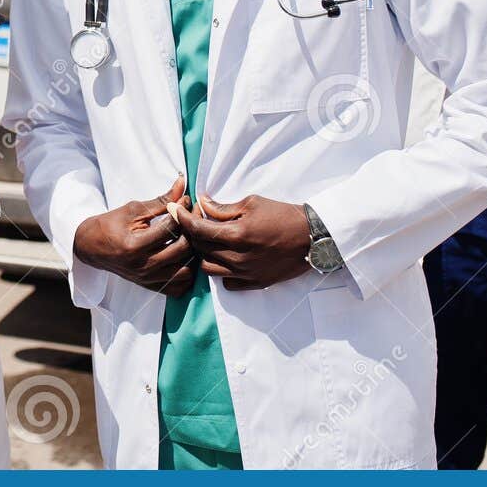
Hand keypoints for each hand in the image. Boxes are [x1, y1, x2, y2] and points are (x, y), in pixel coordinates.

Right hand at [71, 176, 194, 295]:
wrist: (91, 247)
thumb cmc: (110, 226)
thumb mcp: (133, 210)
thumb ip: (161, 201)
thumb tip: (181, 185)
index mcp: (135, 245)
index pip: (170, 228)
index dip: (181, 211)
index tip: (184, 202)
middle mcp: (143, 266)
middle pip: (183, 249)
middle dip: (190, 230)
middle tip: (191, 218)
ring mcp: (148, 279)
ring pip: (186, 271)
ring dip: (192, 253)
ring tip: (187, 238)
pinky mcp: (150, 286)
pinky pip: (180, 287)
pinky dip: (186, 273)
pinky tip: (183, 258)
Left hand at [169, 194, 309, 289]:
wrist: (312, 237)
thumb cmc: (282, 215)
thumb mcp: (251, 203)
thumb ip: (223, 208)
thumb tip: (202, 203)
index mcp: (237, 235)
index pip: (198, 229)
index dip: (182, 218)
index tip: (174, 209)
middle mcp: (238, 258)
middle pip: (199, 249)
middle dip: (192, 233)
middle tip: (194, 221)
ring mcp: (246, 273)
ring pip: (208, 269)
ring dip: (203, 254)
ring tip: (208, 242)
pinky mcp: (255, 283)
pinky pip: (227, 283)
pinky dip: (221, 272)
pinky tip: (224, 259)